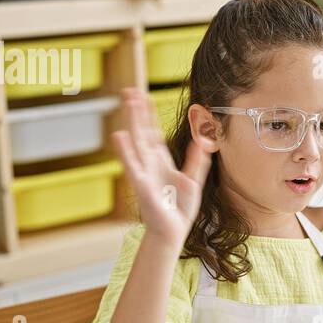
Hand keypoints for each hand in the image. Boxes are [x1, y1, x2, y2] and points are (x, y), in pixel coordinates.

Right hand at [111, 87, 210, 248]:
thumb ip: (198, 160)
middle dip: (137, 111)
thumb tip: (203, 140)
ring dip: (132, 121)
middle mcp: (151, 163)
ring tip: (128, 102)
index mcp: (162, 161)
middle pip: (142, 131)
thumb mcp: (194, 181)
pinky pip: (133, 165)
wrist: (172, 232)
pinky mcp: (142, 185)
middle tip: (130, 90)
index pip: (153, 132)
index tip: (144, 96)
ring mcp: (144, 172)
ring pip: (137, 142)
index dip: (149, 114)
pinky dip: (126, 151)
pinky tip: (119, 135)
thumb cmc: (180, 209)